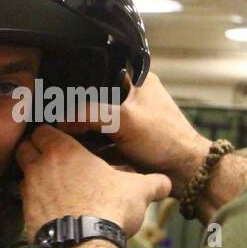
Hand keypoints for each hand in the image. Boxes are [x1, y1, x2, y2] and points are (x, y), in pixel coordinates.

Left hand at [17, 126, 171, 235]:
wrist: (85, 246)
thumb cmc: (109, 208)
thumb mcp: (138, 191)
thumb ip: (152, 183)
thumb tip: (165, 183)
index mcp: (63, 151)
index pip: (42, 130)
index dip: (49, 133)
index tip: (59, 139)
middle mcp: (40, 167)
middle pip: (24, 149)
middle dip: (34, 151)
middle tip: (52, 160)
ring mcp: (29, 192)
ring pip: (23, 176)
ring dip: (34, 178)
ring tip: (53, 187)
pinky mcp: (26, 216)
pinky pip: (25, 203)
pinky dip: (36, 203)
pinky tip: (54, 210)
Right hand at [60, 72, 209, 195]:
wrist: (185, 173)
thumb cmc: (165, 140)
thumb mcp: (122, 119)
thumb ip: (88, 114)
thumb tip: (61, 119)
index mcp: (138, 80)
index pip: (99, 74)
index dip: (80, 87)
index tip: (61, 101)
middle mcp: (134, 97)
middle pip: (96, 101)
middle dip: (81, 115)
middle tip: (63, 125)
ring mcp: (131, 120)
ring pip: (98, 123)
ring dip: (86, 133)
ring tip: (70, 140)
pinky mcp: (129, 140)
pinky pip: (103, 141)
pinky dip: (95, 147)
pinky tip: (83, 153)